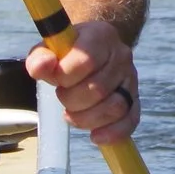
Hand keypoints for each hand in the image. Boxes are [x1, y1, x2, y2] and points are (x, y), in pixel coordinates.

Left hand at [25, 19, 140, 145]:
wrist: (93, 47)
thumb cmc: (67, 51)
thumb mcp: (50, 49)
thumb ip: (40, 58)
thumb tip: (40, 68)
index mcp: (100, 36)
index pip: (86, 60)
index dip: (65, 76)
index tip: (54, 79)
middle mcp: (121, 55)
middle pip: (99, 88)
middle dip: (72, 100)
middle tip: (61, 96)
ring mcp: (130, 78)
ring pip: (115, 107)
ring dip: (87, 119)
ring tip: (71, 114)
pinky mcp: (134, 99)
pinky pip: (130, 120)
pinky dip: (113, 132)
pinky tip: (96, 136)